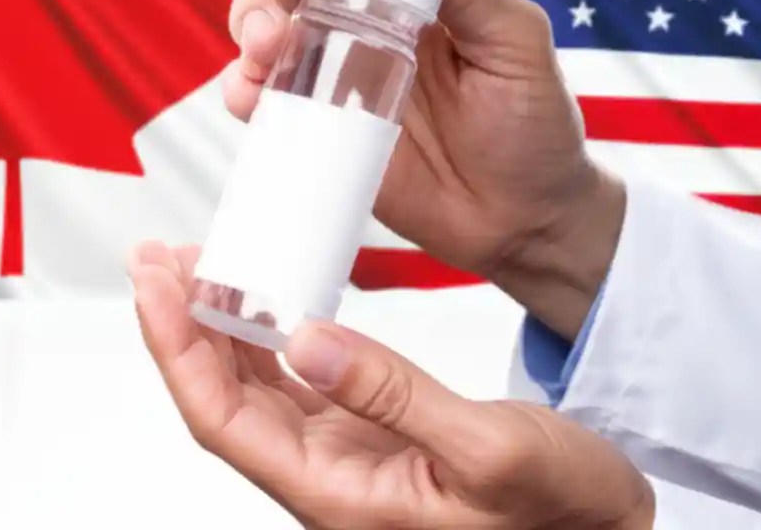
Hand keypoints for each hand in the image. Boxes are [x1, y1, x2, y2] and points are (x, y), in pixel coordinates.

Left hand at [130, 242, 653, 529]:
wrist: (605, 527)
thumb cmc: (563, 511)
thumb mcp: (488, 448)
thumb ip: (393, 394)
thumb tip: (306, 341)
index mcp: (340, 496)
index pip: (222, 420)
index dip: (177, 350)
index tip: (155, 284)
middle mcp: (329, 481)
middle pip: (224, 401)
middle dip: (181, 327)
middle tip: (159, 258)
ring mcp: (347, 458)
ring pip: (255, 390)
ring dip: (218, 328)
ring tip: (197, 266)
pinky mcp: (371, 436)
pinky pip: (297, 384)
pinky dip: (269, 337)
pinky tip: (262, 301)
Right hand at [224, 0, 624, 338]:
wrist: (523, 219)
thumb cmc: (532, 124)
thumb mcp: (516, 43)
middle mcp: (364, 22)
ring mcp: (335, 77)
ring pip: (267, 28)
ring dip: (251, 23)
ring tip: (268, 48)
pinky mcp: (319, 130)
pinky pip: (265, 101)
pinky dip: (243, 90)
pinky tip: (251, 95)